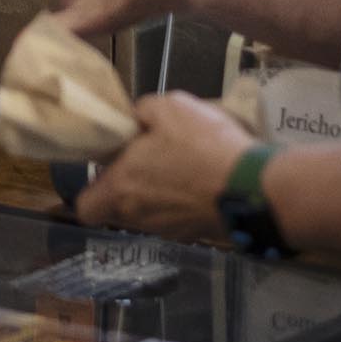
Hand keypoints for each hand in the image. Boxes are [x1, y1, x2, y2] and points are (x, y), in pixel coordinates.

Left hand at [75, 93, 254, 244]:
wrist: (254, 187)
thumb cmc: (203, 146)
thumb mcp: (169, 107)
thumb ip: (141, 112)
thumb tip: (134, 120)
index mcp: (121, 188)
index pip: (86, 206)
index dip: (93, 187)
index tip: (109, 165)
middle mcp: (139, 216)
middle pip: (119, 208)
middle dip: (127, 187)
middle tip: (146, 161)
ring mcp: (169, 229)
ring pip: (149, 213)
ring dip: (158, 193)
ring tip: (180, 167)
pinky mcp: (196, 234)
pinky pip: (178, 217)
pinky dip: (184, 202)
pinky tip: (201, 180)